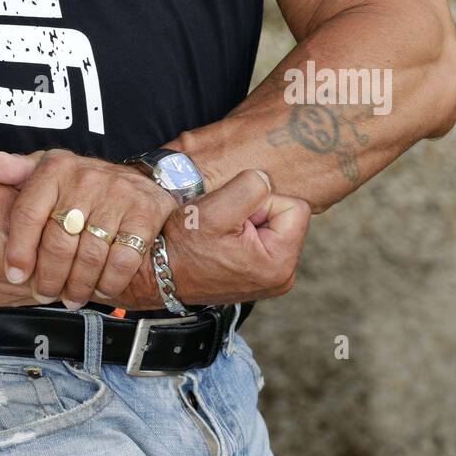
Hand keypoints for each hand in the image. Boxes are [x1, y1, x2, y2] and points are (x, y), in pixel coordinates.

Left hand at [0, 147, 178, 307]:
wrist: (140, 180)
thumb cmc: (83, 183)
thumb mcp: (48, 170)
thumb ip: (15, 170)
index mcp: (56, 167)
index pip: (28, 213)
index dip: (19, 250)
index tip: (16, 275)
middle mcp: (86, 178)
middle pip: (59, 241)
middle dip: (49, 277)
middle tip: (45, 293)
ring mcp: (118, 195)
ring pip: (90, 255)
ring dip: (78, 285)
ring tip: (71, 296)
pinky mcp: (144, 213)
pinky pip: (122, 259)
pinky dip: (109, 282)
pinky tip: (101, 289)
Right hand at [117, 169, 310, 309]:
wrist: (159, 273)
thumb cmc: (183, 246)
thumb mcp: (213, 210)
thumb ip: (250, 187)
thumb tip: (267, 178)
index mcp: (280, 264)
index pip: (295, 207)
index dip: (262, 201)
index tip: (234, 215)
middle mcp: (283, 276)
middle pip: (286, 216)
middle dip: (256, 211)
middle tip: (224, 226)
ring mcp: (272, 278)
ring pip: (273, 225)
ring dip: (248, 221)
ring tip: (221, 234)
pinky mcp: (261, 275)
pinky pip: (263, 238)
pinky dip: (244, 234)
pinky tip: (223, 243)